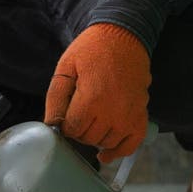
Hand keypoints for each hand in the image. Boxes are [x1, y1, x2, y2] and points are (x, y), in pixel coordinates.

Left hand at [44, 23, 150, 162]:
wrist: (123, 37)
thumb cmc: (92, 49)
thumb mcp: (66, 66)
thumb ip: (55, 97)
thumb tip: (51, 125)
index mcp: (92, 99)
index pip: (72, 130)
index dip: (65, 124)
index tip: (64, 114)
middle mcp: (113, 112)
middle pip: (88, 138)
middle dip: (78, 129)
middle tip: (77, 111)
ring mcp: (129, 116)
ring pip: (106, 143)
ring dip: (95, 137)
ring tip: (91, 119)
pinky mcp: (141, 115)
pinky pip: (131, 145)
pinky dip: (118, 152)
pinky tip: (105, 154)